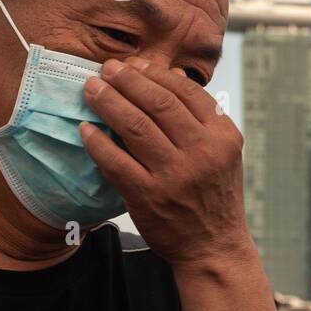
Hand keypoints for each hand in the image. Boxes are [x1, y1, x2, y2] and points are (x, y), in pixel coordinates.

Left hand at [80, 56, 249, 269]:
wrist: (213, 246)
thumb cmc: (214, 194)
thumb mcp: (225, 153)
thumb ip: (203, 118)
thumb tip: (172, 75)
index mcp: (224, 136)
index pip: (187, 92)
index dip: (156, 73)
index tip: (134, 64)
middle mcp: (203, 152)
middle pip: (159, 103)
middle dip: (128, 81)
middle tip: (107, 69)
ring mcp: (175, 175)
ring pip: (135, 127)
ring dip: (108, 103)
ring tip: (92, 89)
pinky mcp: (149, 196)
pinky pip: (115, 161)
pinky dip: (97, 142)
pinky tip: (85, 129)